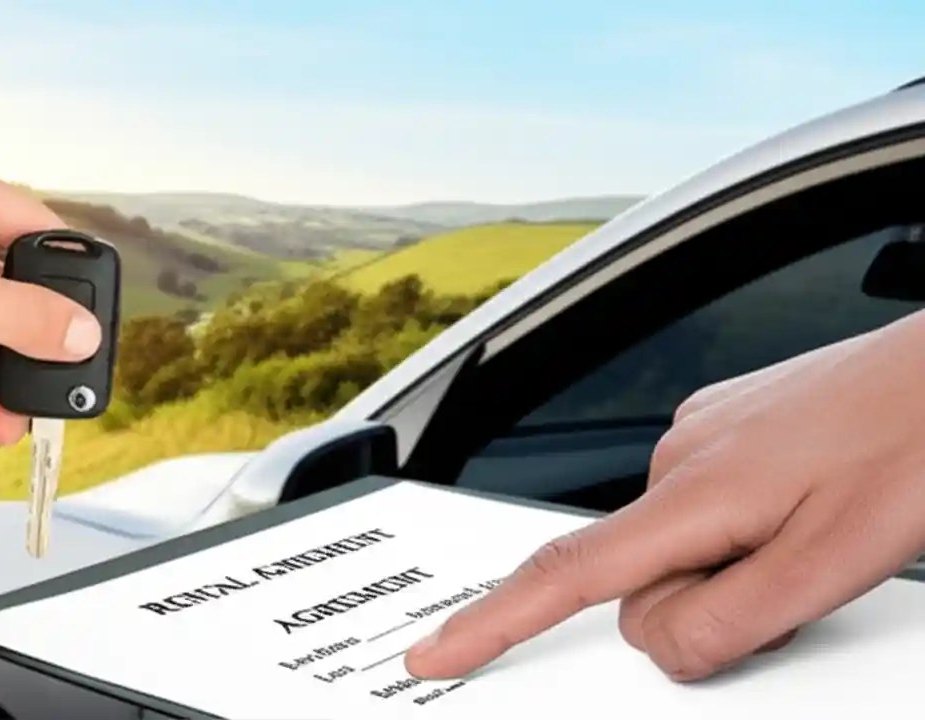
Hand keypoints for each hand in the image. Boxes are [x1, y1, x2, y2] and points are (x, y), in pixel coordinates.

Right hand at [404, 312, 924, 681]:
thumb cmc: (913, 446)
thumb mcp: (834, 564)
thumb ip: (733, 619)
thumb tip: (663, 644)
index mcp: (690, 492)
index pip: (563, 572)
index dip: (491, 621)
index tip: (437, 650)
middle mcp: (675, 455)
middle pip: (636, 578)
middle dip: (693, 608)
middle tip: (788, 596)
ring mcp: (697, 436)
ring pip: (676, 547)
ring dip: (725, 570)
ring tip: (809, 541)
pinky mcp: (724, 427)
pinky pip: (700, 509)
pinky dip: (734, 533)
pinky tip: (796, 511)